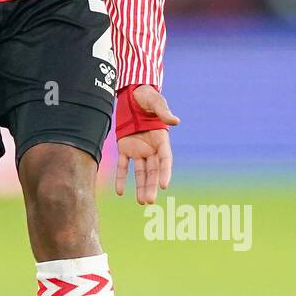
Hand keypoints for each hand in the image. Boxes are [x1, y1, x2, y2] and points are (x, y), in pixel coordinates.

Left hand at [115, 86, 178, 205]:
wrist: (132, 94)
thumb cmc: (147, 96)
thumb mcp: (156, 101)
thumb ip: (163, 112)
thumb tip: (175, 121)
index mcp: (161, 139)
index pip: (165, 160)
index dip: (165, 172)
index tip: (164, 185)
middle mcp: (151, 148)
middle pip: (153, 171)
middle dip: (151, 186)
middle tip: (149, 201)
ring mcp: (138, 149)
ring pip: (140, 172)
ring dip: (140, 186)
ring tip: (141, 202)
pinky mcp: (124, 147)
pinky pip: (123, 165)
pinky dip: (122, 177)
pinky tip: (120, 191)